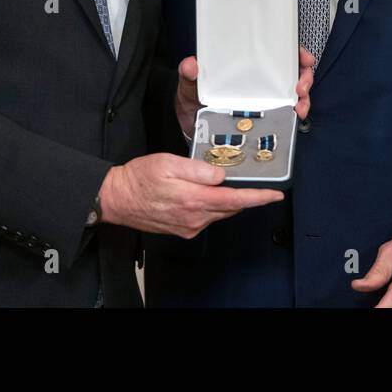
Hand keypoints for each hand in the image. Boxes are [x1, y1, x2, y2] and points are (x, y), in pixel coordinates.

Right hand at [97, 153, 283, 238]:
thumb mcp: (168, 163)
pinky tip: (202, 193)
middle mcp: (194, 217)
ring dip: (226, 200)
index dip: (258, 198)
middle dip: (244, 196)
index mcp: (193, 199)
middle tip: (253, 181)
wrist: (116, 199)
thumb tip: (220, 175)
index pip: (235, 201)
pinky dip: (211, 205)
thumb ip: (198, 169)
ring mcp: (189, 226)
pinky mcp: (184, 229)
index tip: (275, 195)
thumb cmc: (138, 178)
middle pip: (230, 208)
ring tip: (221, 183)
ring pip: (219, 212)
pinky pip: (206, 217)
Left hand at [176, 46, 314, 137]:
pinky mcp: (266, 117)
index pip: (274, 53)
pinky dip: (294, 115)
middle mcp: (258, 81)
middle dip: (304, 77)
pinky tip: (294, 117)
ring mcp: (264, 99)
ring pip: (293, 94)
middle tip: (300, 87)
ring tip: (299, 106)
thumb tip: (191, 65)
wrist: (193, 129)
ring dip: (303, 99)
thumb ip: (189, 75)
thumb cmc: (194, 101)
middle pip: (291, 73)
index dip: (293, 52)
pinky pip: (285, 114)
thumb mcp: (189, 86)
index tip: (301, 56)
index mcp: (245, 67)